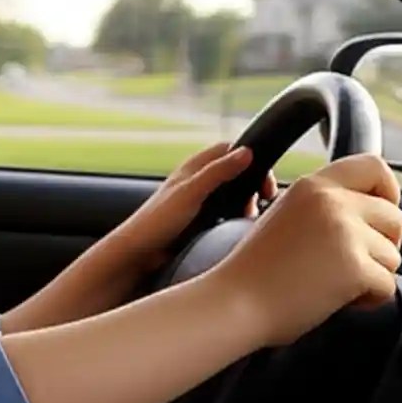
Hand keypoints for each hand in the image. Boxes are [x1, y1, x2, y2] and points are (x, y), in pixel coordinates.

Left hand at [115, 142, 277, 270]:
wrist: (138, 253)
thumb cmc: (158, 220)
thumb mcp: (191, 192)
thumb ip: (218, 172)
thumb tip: (247, 152)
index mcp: (194, 167)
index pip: (229, 149)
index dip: (249, 157)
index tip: (263, 178)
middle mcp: (197, 181)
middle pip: (234, 172)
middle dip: (252, 184)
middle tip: (262, 201)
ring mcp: (198, 201)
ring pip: (232, 194)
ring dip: (246, 203)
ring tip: (249, 217)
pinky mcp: (199, 221)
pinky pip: (225, 214)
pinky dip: (236, 218)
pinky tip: (239, 230)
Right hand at [209, 154, 401, 346]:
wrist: (235, 302)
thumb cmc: (254, 271)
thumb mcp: (284, 216)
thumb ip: (322, 207)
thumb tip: (366, 216)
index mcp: (312, 186)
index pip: (374, 166)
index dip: (386, 191)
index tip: (376, 216)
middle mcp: (331, 202)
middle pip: (394, 216)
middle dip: (382, 244)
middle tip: (352, 261)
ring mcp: (345, 233)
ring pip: (393, 255)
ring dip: (373, 274)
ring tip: (335, 282)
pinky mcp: (355, 268)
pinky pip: (387, 286)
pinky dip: (368, 299)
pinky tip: (337, 299)